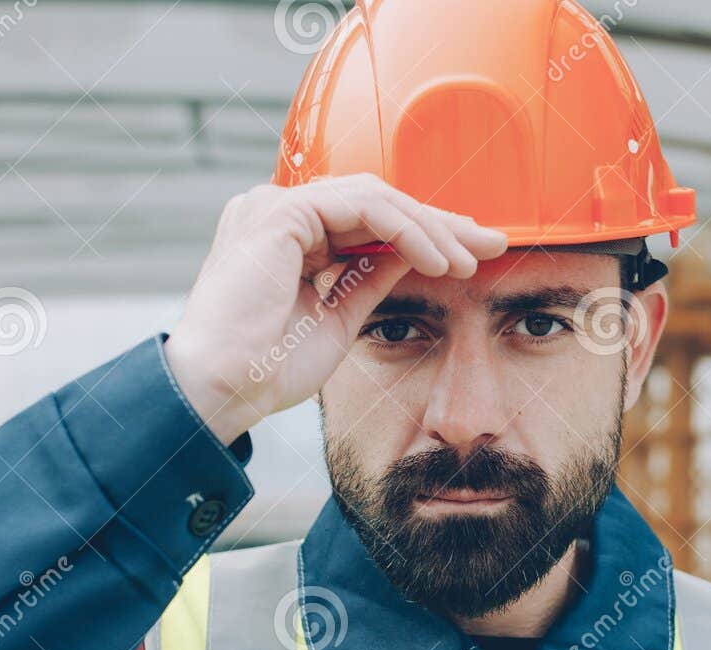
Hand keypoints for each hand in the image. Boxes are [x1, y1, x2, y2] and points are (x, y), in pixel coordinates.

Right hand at [164, 174, 507, 443]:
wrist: (220, 389)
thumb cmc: (266, 370)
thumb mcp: (336, 318)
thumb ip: (366, 280)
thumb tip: (412, 255)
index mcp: (284, 238)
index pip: (365, 220)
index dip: (421, 235)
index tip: (467, 258)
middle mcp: (277, 213)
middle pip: (376, 202)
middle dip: (438, 224)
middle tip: (490, 244)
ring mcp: (275, 207)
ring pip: (375, 198)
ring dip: (429, 228)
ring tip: (468, 260)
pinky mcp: (281, 212)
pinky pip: (363, 208)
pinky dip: (406, 230)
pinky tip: (436, 259)